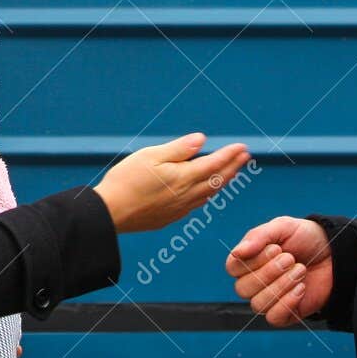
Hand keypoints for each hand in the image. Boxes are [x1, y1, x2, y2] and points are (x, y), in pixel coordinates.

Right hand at [93, 133, 250, 233]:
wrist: (111, 213)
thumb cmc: (126, 180)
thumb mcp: (150, 156)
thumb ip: (178, 149)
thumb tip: (201, 140)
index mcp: (182, 177)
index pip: (213, 164)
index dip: (229, 155)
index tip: (242, 147)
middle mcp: (186, 194)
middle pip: (216, 180)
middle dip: (233, 167)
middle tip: (246, 157)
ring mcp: (179, 208)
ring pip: (209, 194)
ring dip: (224, 182)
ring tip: (233, 173)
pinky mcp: (170, 217)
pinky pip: (198, 204)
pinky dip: (209, 194)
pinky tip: (208, 192)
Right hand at [226, 216, 332, 325]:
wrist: (335, 253)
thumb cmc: (305, 238)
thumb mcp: (283, 227)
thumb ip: (258, 236)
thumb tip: (237, 252)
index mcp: (248, 261)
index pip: (232, 268)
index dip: (252, 260)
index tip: (275, 248)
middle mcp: (254, 282)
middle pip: (243, 288)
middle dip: (269, 272)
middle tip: (291, 258)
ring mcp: (268, 299)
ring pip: (258, 304)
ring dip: (281, 286)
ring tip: (300, 270)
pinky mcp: (285, 314)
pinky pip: (274, 317)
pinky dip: (287, 302)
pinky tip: (301, 288)